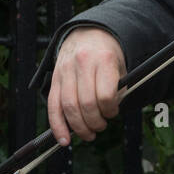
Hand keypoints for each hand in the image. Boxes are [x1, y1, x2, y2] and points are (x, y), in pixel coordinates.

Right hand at [47, 28, 126, 144]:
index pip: (105, 95)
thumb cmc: (107, 55)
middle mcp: (82, 63)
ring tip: (89, 134)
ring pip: (68, 107)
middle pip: (86, 104)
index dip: (110, 110)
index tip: (113, 112)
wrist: (88, 34)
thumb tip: (109, 115)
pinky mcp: (54, 79)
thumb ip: (117, 90)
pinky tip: (63, 139)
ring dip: (79, 127)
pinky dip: (57, 126)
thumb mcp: (120, 67)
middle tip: (101, 126)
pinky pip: (53, 106)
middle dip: (95, 122)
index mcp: (103, 60)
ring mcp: (65, 71)